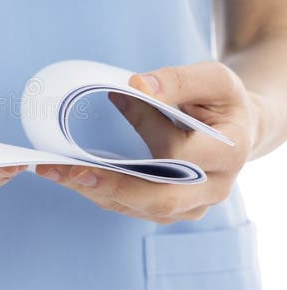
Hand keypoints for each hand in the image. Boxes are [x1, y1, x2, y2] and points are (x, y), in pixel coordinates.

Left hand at [36, 61, 264, 223]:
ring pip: (138, 207)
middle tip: (66, 170)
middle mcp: (213, 188)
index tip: (115, 106)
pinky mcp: (169, 210)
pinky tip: (67, 174)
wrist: (236, 128)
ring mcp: (191, 205)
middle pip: (160, 198)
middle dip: (110, 185)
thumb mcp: (215, 79)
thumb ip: (180, 80)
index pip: (185, 154)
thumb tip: (138, 86)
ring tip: (53, 170)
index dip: (149, 132)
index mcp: (230, 152)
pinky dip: (97, 190)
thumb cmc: (223, 101)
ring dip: (93, 190)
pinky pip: (129, 206)